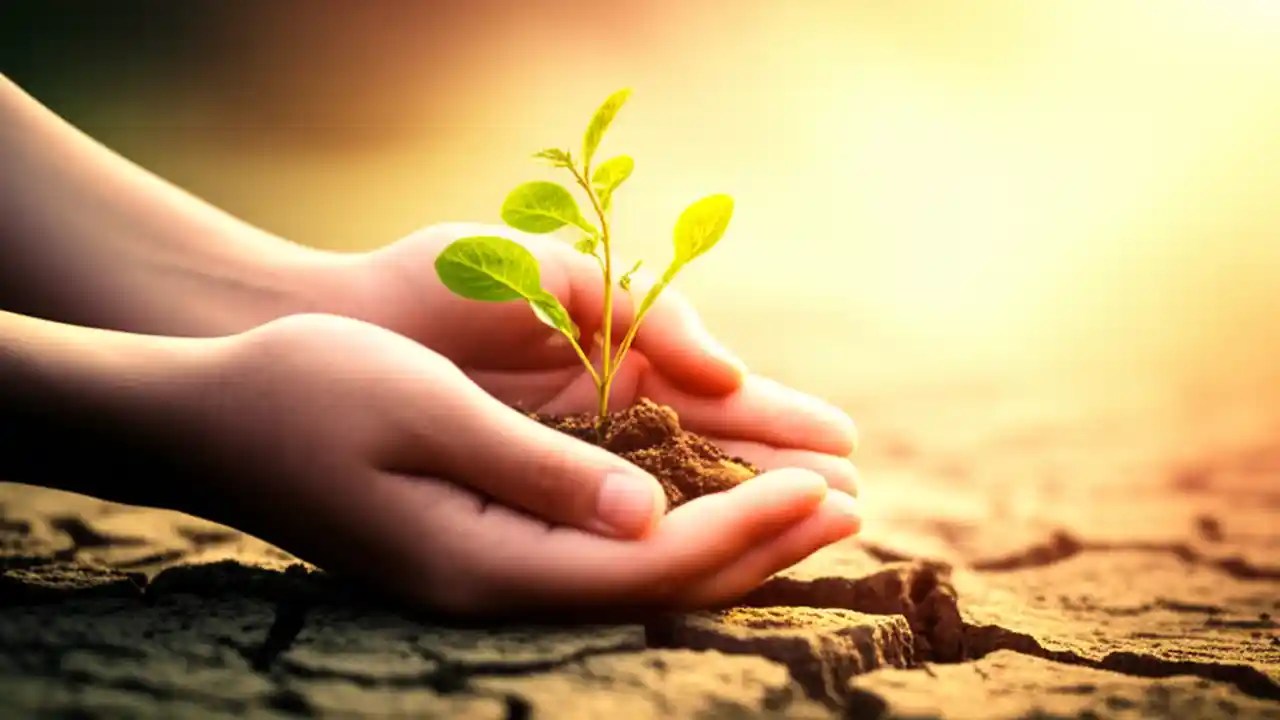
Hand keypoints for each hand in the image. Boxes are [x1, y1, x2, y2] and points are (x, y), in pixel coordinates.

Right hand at [149, 314, 858, 611]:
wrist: (209, 416)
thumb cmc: (305, 392)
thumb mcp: (420, 415)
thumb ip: (538, 473)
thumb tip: (648, 517)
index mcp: (483, 559)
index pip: (648, 563)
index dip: (744, 528)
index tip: (825, 490)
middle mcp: (493, 583)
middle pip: (656, 582)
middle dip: (759, 543)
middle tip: (852, 505)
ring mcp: (486, 570)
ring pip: (635, 569)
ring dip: (728, 537)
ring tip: (810, 509)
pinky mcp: (481, 542)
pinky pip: (601, 547)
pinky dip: (673, 525)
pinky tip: (711, 501)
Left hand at [346, 223, 859, 494]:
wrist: (334, 323)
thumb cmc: (438, 281)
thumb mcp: (553, 271)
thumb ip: (643, 311)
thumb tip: (726, 375)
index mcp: (619, 350)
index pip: (718, 396)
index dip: (779, 420)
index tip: (842, 442)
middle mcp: (605, 413)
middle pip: (711, 453)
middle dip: (779, 475)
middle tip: (852, 504)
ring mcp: (572, 457)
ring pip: (674, 493)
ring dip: (742, 511)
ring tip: (815, 528)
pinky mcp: (532, 491)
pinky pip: (613, 517)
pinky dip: (668, 532)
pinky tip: (721, 551)